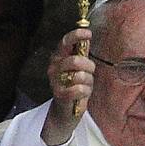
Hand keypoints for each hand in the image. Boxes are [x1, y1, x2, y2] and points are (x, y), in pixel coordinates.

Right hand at [42, 28, 94, 144]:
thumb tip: (87, 37)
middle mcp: (54, 67)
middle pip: (76, 60)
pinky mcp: (60, 95)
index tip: (88, 33)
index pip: (65, 42)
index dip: (76, 35)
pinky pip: (79, 89)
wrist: (66, 112)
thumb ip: (81, 54)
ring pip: (80, 75)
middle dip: (89, 67)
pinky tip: (82, 94)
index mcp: (58, 58)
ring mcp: (55, 81)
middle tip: (90, 72)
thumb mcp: (79, 69)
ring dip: (88, 82)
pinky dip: (85, 92)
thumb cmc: (74, 88)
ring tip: (85, 86)